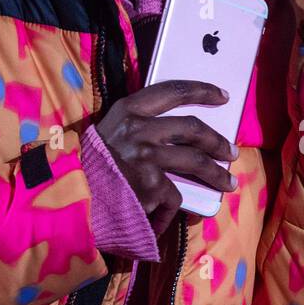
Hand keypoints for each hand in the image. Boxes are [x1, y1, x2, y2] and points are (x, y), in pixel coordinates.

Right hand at [95, 80, 239, 236]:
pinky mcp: (149, 184)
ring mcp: (146, 156)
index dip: (201, 91)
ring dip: (217, 174)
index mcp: (129, 109)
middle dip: (217, 141)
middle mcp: (139, 127)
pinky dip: (173, 206)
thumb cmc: (92, 162)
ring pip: (195, 162)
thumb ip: (139, 123)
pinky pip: (174, 195)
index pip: (173, 90)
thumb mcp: (111, 129)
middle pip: (192, 128)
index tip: (222, 95)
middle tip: (231, 151)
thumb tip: (180, 130)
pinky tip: (167, 213)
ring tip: (228, 183)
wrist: (72, 193)